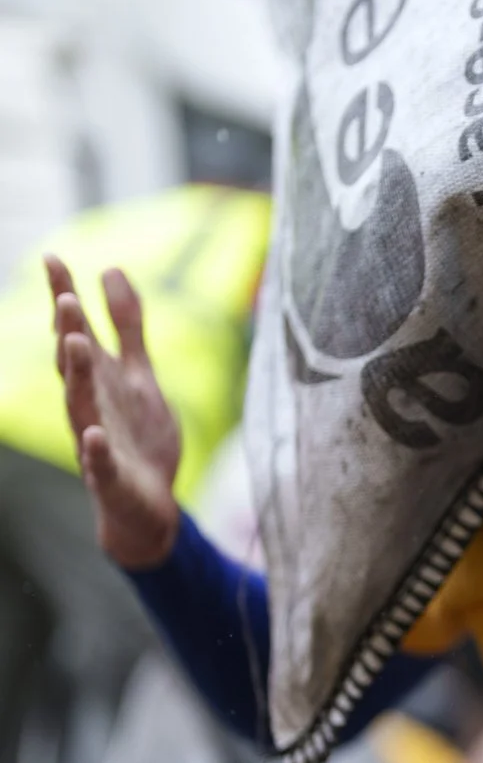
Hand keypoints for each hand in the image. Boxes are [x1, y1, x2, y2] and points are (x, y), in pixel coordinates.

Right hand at [46, 255, 181, 567]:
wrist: (148, 504)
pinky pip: (99, 462)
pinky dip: (94, 449)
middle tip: (64, 296)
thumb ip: (127, 326)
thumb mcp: (138, 373)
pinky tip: (91, 435)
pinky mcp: (111, 476)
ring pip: (79, 406)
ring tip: (74, 342)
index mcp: (98, 379)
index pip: (76, 332)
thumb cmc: (137, 435)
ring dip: (76, 375)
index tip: (54, 257)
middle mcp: (90, 406)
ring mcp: (97, 441)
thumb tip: (111, 269)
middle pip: (73, 364)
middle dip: (67, 331)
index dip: (65, 296)